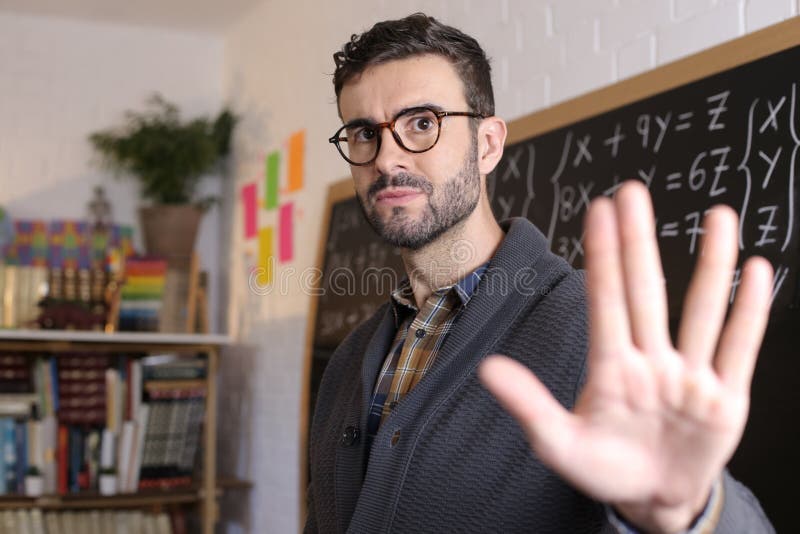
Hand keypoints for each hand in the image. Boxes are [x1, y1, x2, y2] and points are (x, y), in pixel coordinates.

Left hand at [479, 181, 772, 532]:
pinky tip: (755, 271)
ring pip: (701, 309)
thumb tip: (487, 368)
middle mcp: (651, 360)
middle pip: (646, 291)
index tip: (598, 210)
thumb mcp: (559, 442)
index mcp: (610, 367)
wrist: (651, 499)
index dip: (603, 255)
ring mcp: (690, 376)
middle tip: (633, 191)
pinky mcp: (726, 398)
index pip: (605, 300)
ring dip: (710, 264)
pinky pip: (739, 347)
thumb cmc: (602, 467)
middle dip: (639, 242)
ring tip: (717, 216)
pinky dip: (749, 312)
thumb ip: (529, 405)